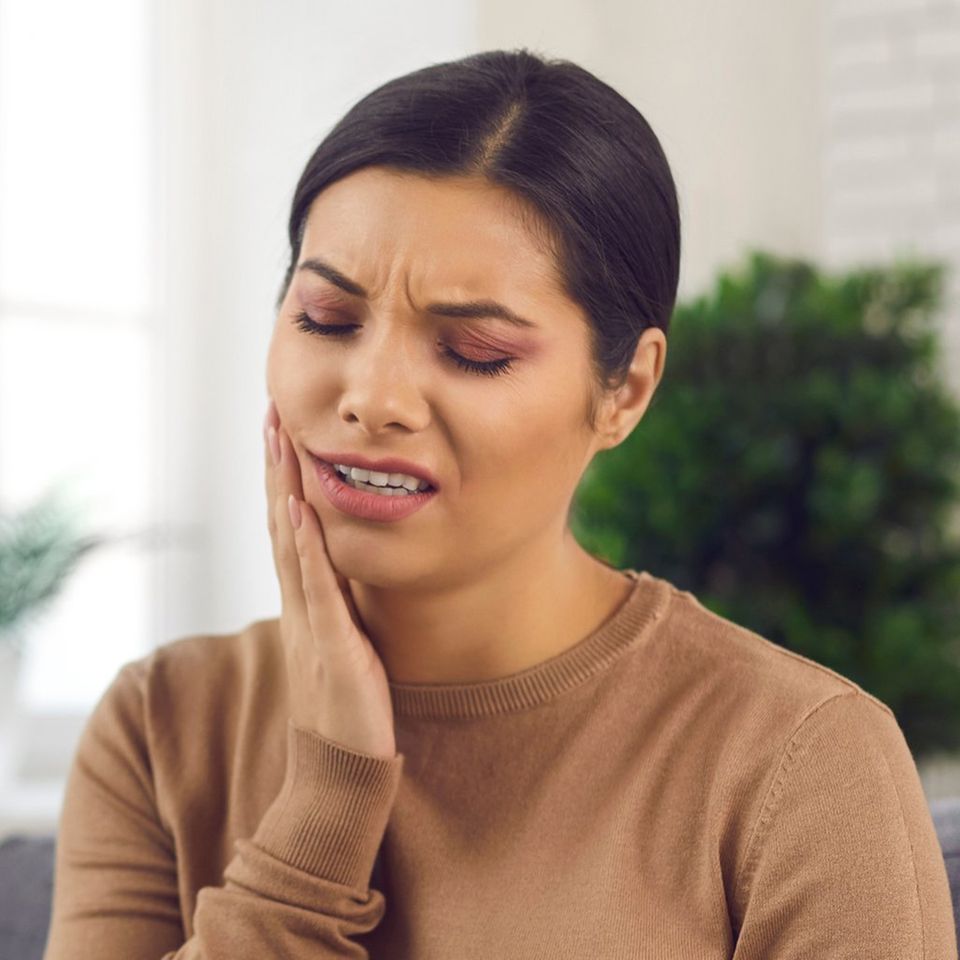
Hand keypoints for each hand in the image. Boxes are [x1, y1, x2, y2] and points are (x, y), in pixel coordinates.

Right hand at [263, 398, 396, 758]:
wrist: (340, 776)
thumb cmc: (348, 713)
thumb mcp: (344, 646)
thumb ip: (340, 607)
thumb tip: (346, 570)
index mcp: (306, 605)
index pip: (289, 529)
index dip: (285, 478)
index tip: (285, 431)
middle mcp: (300, 607)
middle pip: (281, 522)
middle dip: (278, 465)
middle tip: (273, 411)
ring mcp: (311, 625)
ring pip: (291, 544)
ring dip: (285, 487)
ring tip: (282, 436)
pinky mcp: (331, 648)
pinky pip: (317, 589)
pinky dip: (306, 547)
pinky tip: (302, 507)